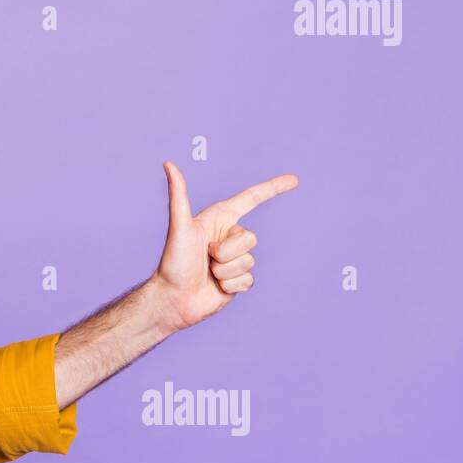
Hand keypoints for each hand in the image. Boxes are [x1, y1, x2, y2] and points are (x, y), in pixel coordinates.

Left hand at [149, 161, 298, 332]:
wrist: (173, 299)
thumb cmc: (173, 262)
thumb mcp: (180, 226)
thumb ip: (179, 195)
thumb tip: (168, 164)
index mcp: (219, 219)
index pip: (251, 199)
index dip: (273, 188)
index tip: (294, 180)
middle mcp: (228, 237)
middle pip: (251, 238)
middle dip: (227, 252)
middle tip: (206, 257)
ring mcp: (234, 259)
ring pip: (249, 261)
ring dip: (226, 270)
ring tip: (207, 273)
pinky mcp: (238, 280)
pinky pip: (249, 280)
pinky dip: (231, 285)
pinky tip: (215, 287)